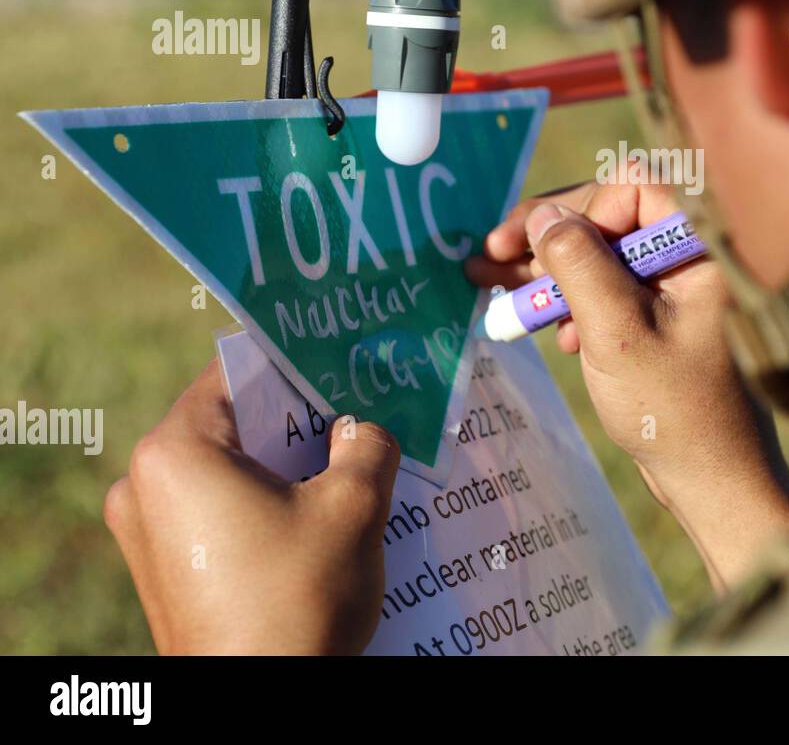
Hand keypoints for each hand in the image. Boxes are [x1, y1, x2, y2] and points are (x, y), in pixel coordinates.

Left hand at [104, 360, 398, 653]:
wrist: (261, 701)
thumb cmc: (297, 600)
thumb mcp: (353, 506)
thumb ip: (367, 444)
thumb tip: (364, 427)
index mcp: (176, 451)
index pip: (237, 374)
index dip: (295, 367)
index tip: (341, 366)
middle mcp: (143, 484)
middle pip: (232, 423)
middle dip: (297, 422)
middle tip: (355, 417)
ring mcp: (145, 531)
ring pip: (226, 469)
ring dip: (283, 467)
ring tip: (343, 469)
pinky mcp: (161, 569)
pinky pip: (214, 510)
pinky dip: (261, 504)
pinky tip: (313, 517)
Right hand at [465, 181, 788, 589]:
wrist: (713, 477)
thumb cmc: (677, 407)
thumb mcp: (616, 330)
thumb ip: (578, 264)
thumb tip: (543, 214)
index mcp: (695, 246)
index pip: (627, 187)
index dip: (574, 208)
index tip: (528, 247)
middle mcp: (686, 256)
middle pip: (605, 215)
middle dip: (546, 238)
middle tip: (489, 258)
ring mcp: (671, 287)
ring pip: (598, 253)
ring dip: (546, 269)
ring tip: (488, 282)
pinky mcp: (657, 317)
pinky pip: (605, 287)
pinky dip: (570, 301)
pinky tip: (552, 332)